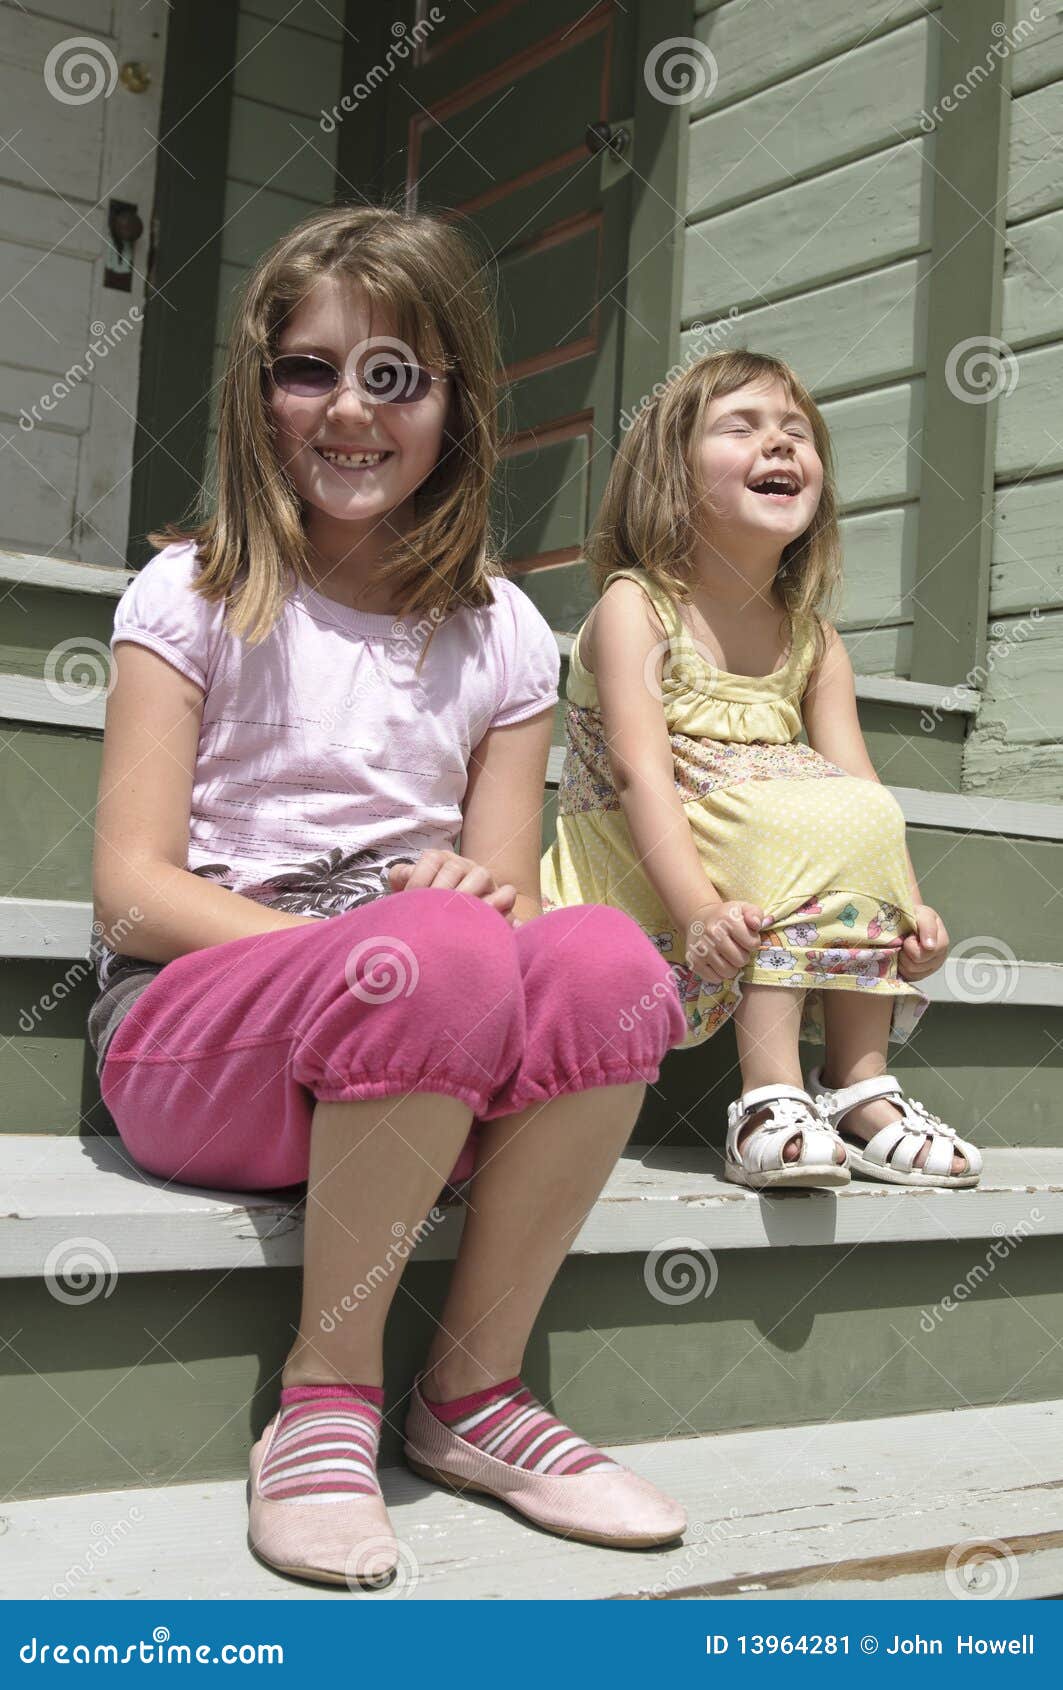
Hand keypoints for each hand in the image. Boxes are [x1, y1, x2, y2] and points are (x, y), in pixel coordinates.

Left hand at [387, 850, 518, 924]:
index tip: (410, 903)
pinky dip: (499, 903)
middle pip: (455, 867)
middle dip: (441, 892)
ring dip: (467, 896)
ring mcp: (484, 880)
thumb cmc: (424, 907)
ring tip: (456, 918)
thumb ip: (401, 880)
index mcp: (439, 860)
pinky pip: (507, 893)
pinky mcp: (502, 897)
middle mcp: (463, 865)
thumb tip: (400, 877)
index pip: (430, 859)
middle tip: (432, 915)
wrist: (451, 925)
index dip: (418, 881)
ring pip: (481, 875)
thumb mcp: (407, 892)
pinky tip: (487, 919)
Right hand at [683, 898, 768, 983]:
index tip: (744, 938)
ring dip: (731, 967)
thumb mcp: (743, 909)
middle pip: (741, 960)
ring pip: (728, 972)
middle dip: (742, 956)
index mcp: (728, 919)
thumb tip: (755, 925)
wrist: (699, 919)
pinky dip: (718, 974)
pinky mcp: (693, 961)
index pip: (752, 944)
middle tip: (735, 948)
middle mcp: (712, 933)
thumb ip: (756, 914)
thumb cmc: (726, 917)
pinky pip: (715, 979)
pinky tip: (716, 962)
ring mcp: (701, 948)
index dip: (752, 943)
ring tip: (727, 956)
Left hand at [898, 902, 948, 980]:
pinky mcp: (920, 975)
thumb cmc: (915, 916)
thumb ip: (927, 926)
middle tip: (904, 943)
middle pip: (916, 964)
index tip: (908, 937)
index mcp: (942, 941)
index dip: (911, 946)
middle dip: (906, 952)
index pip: (926, 952)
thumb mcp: (922, 913)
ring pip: (911, 972)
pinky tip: (903, 957)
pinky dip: (902, 968)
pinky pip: (909, 977)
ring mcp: (930, 968)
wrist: (906, 920)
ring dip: (902, 960)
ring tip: (903, 949)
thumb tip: (929, 946)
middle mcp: (939, 957)